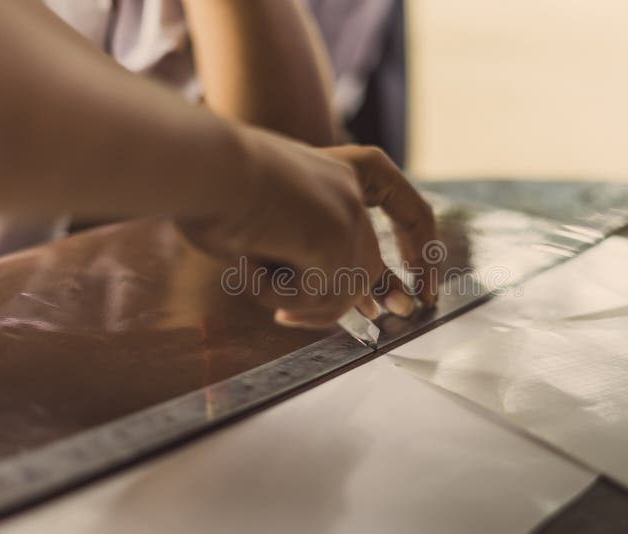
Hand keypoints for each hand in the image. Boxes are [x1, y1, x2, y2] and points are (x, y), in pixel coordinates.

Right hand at [177, 132, 432, 327]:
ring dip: (300, 301)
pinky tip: (255, 268)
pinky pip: (318, 298)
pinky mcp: (338, 244)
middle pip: (370, 260)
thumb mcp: (276, 215)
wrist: (203, 167)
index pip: (402, 204)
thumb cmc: (216, 189)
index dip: (420, 246)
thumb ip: (310, 244)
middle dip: (382, 292)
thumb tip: (334, 296)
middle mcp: (351, 189)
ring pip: (341, 291)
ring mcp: (349, 218)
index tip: (424, 279)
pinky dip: (279, 294)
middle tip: (401, 311)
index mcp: (342, 169)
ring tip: (261, 283)